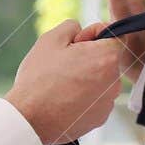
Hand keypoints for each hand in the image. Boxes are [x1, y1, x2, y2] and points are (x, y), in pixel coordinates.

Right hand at [5, 21, 122, 144]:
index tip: (76, 43)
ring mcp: (108, 102)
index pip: (115, 36)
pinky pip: (96, 100)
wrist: (29, 118)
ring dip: (87, 78)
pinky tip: (64, 100)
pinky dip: (84, 98)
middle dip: (89, 58)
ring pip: (101, 81)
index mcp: (106, 57)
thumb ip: (72, 26)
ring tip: (61, 85)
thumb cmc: (39, 78)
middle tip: (63, 65)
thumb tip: (81, 29)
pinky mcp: (100, 118)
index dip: (95, 35)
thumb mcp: (50, 39)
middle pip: (107, 60)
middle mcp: (114, 81)